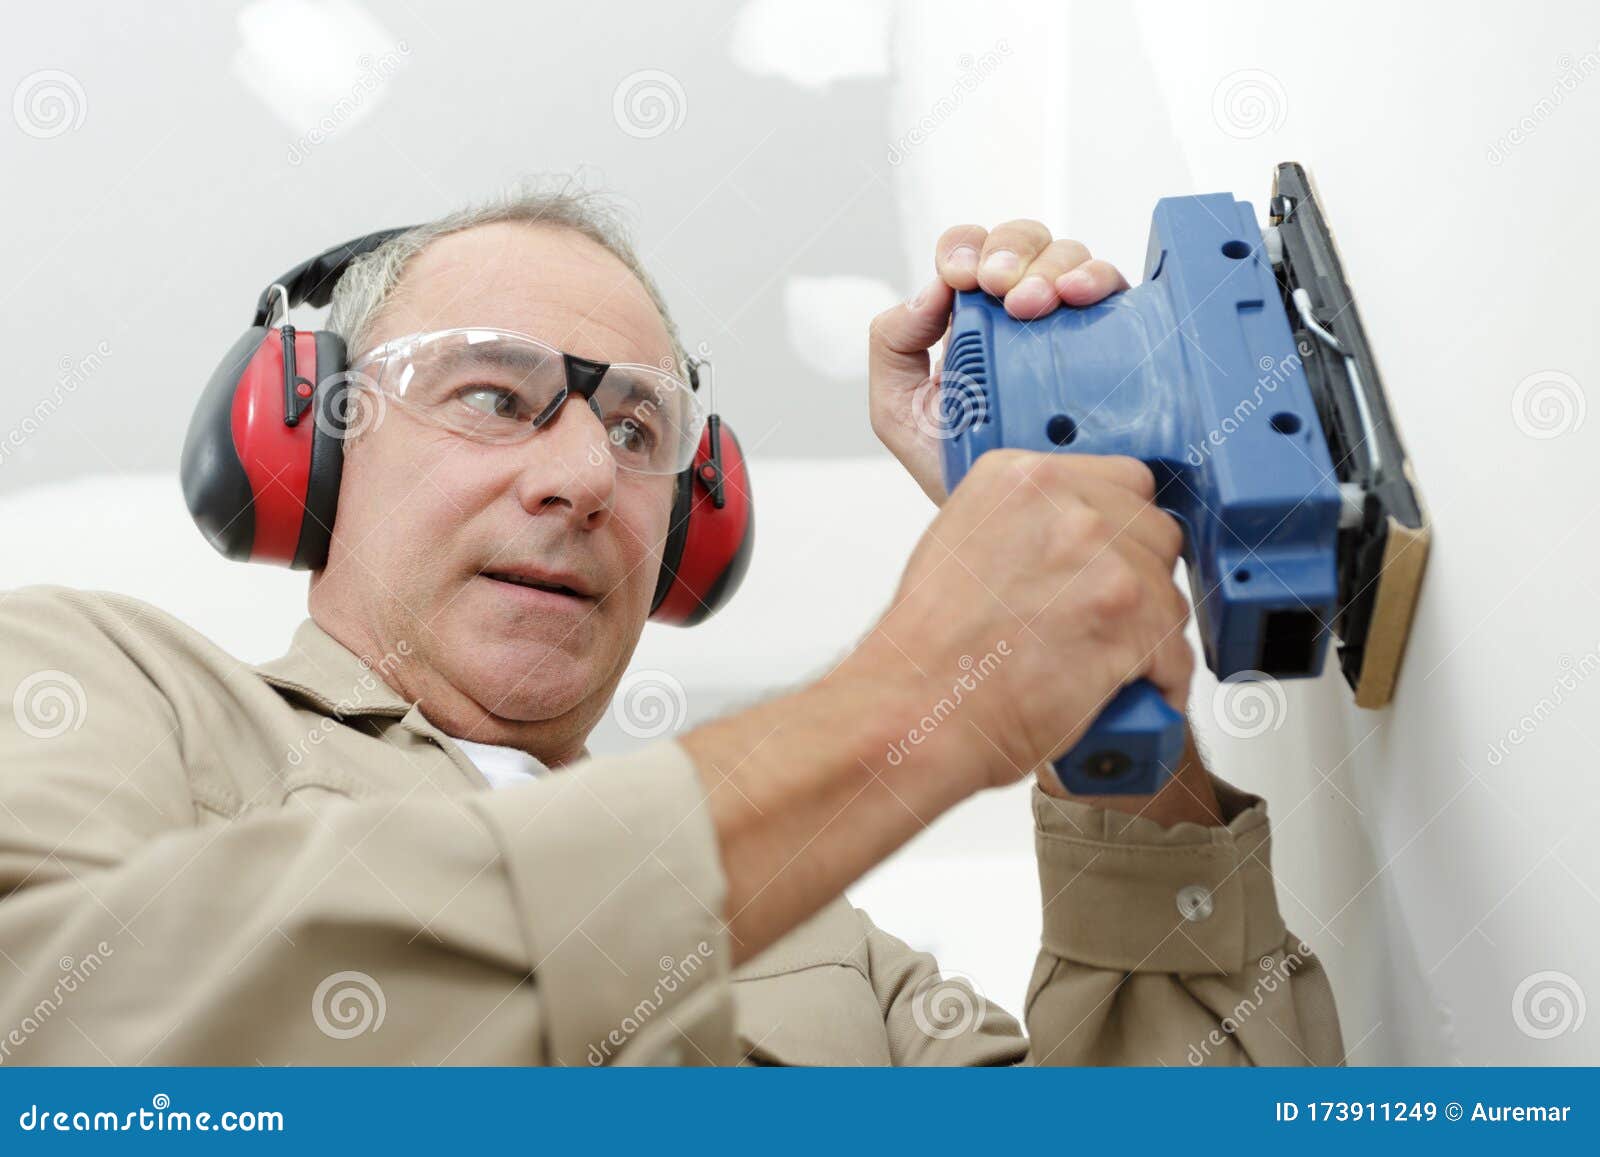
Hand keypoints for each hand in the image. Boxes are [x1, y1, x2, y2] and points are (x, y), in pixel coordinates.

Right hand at [838, 449, 1193, 792]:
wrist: (914, 710)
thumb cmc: (926, 647)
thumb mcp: (962, 540)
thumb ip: (1026, 521)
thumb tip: (1071, 537)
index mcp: (1023, 477)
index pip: (1122, 480)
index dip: (1118, 527)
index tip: (1107, 557)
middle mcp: (1068, 508)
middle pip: (1154, 532)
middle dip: (1136, 577)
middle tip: (1101, 615)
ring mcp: (1105, 564)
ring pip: (1169, 594)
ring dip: (1147, 631)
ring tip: (1103, 660)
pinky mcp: (1132, 625)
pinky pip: (1176, 653)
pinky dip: (1159, 681)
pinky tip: (1127, 691)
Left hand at [868, 221, 1130, 504]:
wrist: (1017, 523)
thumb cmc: (958, 469)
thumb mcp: (900, 411)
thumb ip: (892, 347)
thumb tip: (928, 291)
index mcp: (969, 319)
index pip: (970, 252)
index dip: (967, 249)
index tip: (965, 278)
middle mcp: (1020, 313)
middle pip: (1022, 243)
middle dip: (1011, 253)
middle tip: (1003, 290)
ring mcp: (1067, 325)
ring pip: (1067, 257)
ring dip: (1052, 267)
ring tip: (1039, 303)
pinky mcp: (1110, 343)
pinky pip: (1113, 291)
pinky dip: (1097, 279)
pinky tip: (1082, 297)